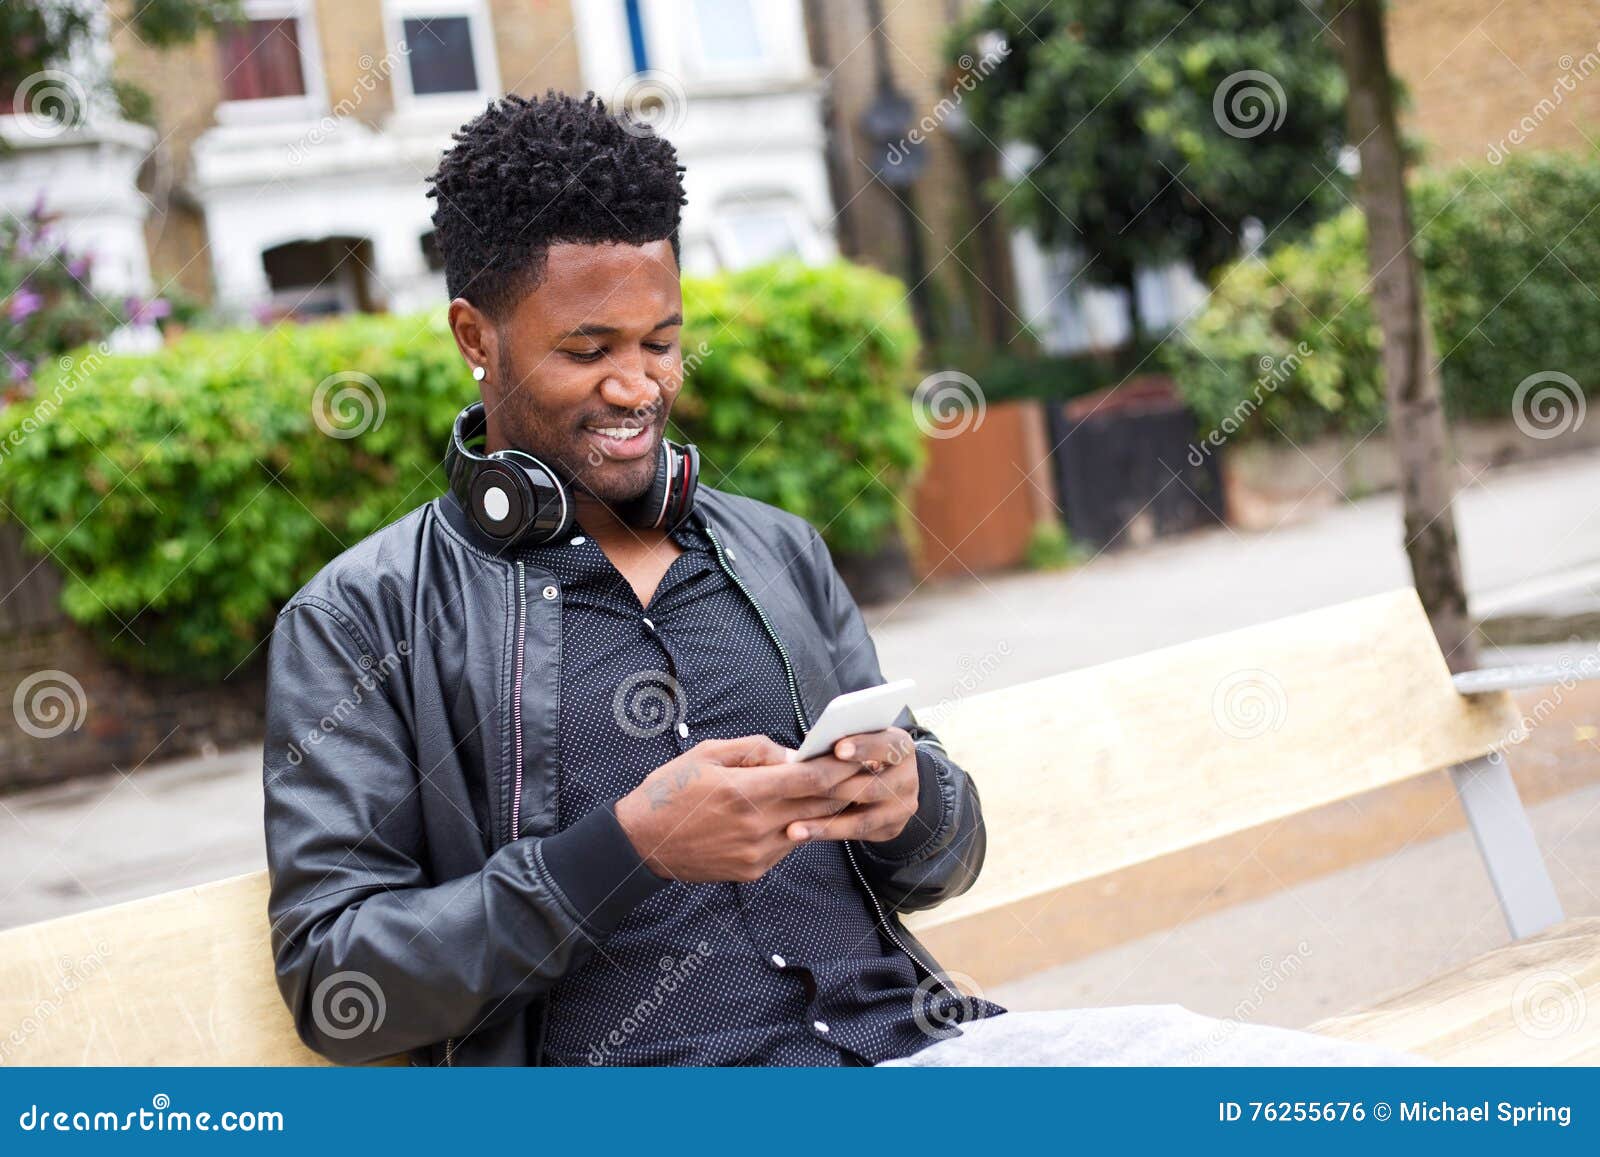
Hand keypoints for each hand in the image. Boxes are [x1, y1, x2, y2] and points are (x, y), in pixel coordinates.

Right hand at [614, 735, 865, 882]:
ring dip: (823, 809)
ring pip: (808, 828)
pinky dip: (798, 827)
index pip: (809, 779)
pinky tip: (797, 813)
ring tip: (836, 790)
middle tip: (862, 771)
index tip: (856, 755)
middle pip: (818, 806)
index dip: (839, 767)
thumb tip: (794, 754)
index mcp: (744, 791)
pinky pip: (788, 846)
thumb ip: (755, 750)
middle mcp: (755, 826)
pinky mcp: (753, 871)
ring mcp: (756, 854)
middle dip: (843, 787)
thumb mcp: (708, 754)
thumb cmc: (671, 791)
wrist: (641, 843)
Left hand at [785, 726, 919, 844]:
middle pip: (871, 787)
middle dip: (834, 789)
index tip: (837, 749)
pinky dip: (827, 834)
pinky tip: (802, 835)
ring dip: (826, 825)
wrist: (892, 779)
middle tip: (798, 790)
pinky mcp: (890, 829)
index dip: (863, 747)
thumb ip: (843, 739)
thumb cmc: (863, 751)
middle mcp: (907, 779)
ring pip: (863, 820)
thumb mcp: (862, 738)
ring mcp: (902, 808)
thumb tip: (809, 746)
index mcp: (902, 748)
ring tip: (794, 829)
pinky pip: (856, 835)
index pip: (887, 745)